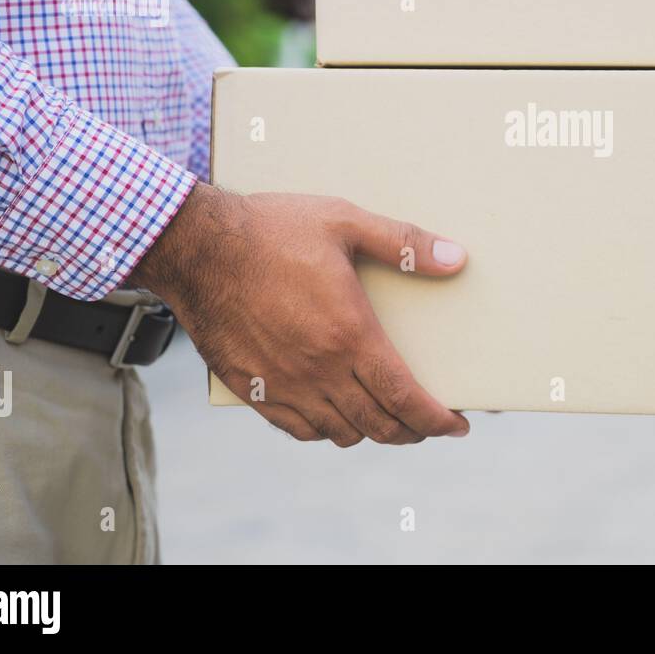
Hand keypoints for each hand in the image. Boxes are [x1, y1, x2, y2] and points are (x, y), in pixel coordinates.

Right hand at [131, 183, 470, 445]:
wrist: (196, 247)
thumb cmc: (271, 229)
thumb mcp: (344, 221)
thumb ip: (403, 244)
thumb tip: (456, 258)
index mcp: (350, 334)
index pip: (405, 398)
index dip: (437, 420)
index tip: (458, 426)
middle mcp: (319, 369)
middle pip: (379, 425)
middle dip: (413, 431)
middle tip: (429, 423)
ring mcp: (284, 384)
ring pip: (340, 433)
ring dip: (371, 432)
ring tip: (387, 418)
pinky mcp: (252, 389)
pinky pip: (298, 429)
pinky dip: (326, 431)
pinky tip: (335, 417)